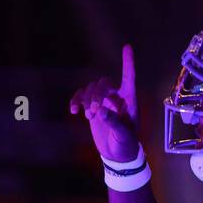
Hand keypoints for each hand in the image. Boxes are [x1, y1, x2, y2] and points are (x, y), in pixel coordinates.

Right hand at [69, 44, 139, 161]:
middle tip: (93, 112)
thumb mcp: (124, 135)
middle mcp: (116, 98)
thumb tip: (100, 111)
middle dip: (95, 95)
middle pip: (103, 84)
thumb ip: (114, 122)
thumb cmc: (126, 145)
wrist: (117, 155)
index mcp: (129, 101)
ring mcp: (103, 102)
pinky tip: (73, 111)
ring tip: (88, 116)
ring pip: (91, 89)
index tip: (127, 46)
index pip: (129, 78)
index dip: (128, 62)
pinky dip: (76, 101)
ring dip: (86, 100)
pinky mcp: (92, 108)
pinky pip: (81, 97)